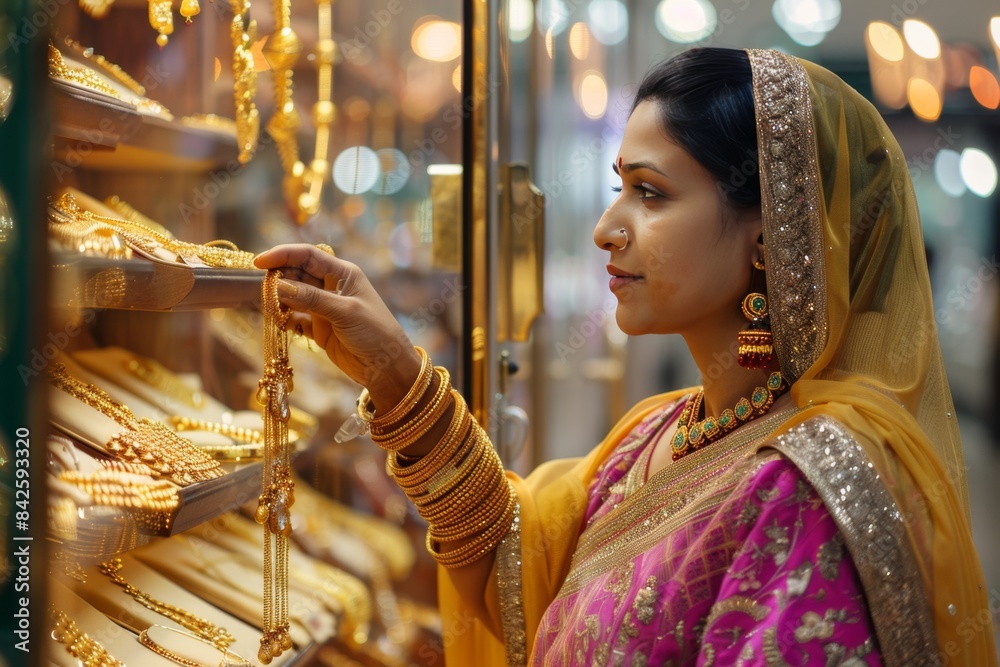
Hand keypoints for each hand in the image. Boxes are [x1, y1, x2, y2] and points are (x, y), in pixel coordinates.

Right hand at [253, 244, 421, 410]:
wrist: (387, 368)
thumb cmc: (375, 332)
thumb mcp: (345, 312)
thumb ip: (312, 298)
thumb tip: (278, 286)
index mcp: (343, 274)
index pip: (308, 256)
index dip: (283, 255)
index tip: (259, 263)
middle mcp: (332, 287)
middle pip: (297, 274)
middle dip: (279, 279)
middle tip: (263, 290)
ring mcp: (324, 308)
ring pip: (293, 296)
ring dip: (279, 299)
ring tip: (267, 306)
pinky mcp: (318, 328)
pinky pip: (294, 318)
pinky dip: (284, 319)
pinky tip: (275, 321)